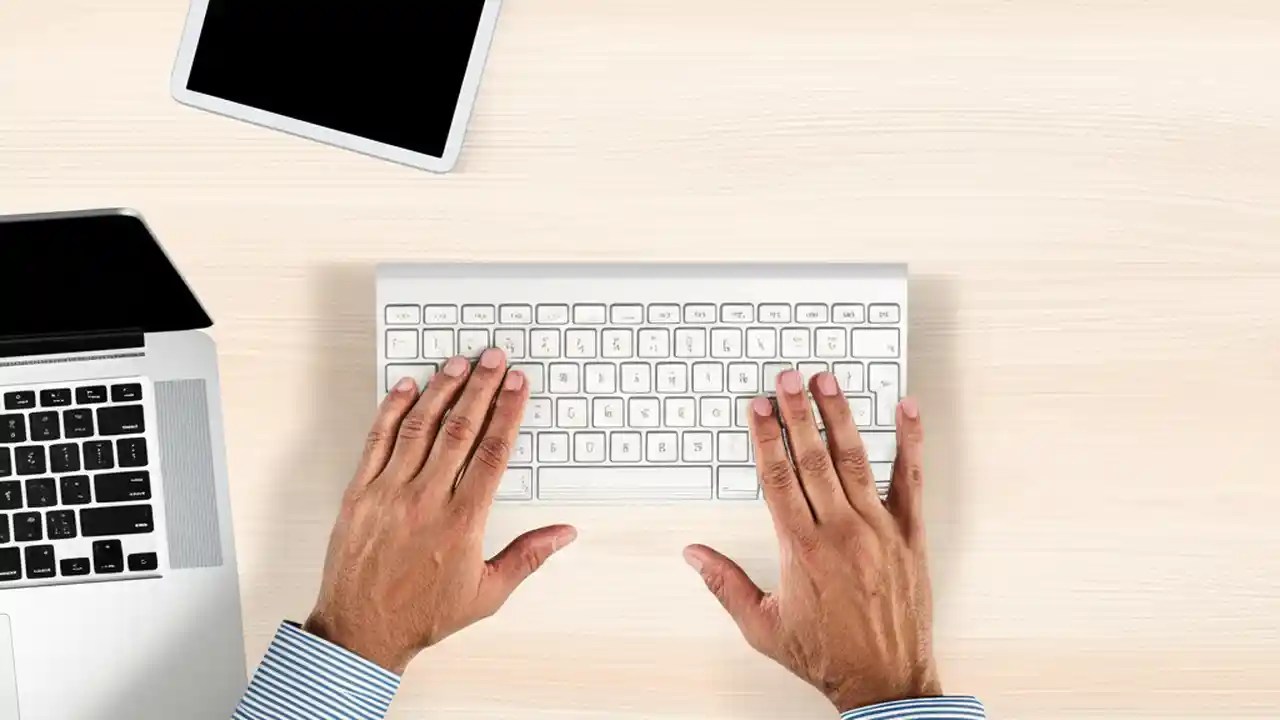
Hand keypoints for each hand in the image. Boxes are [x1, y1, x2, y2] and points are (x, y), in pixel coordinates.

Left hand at [303, 348, 575, 672]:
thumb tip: (564, 533)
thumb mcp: (487, 593)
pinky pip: (377, 441)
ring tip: (458, 364)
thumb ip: (528, 556)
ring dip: (441, 390)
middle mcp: (425, 501)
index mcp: (462, 522)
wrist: (361, 632)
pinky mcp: (359, 494)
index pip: (492, 452)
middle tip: (494, 359)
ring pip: (419, 428)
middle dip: (481, 388)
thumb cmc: (422, 614)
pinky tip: (405, 388)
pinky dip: (391, 411)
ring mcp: (388, 494)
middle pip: (459, 429)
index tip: (517, 386)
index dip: (508, 412)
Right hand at [684, 370, 938, 711]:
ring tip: (829, 381)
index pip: (777, 479)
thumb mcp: (762, 627)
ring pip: (855, 460)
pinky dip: (910, 442)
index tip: (758, 408)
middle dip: (798, 413)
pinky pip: (910, 480)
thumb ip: (725, 584)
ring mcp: (878, 530)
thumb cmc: (827, 656)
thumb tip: (693, 554)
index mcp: (802, 550)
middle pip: (812, 459)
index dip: (765, 439)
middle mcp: (840, 533)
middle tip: (788, 378)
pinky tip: (906, 410)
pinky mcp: (910, 534)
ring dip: (841, 416)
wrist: (887, 681)